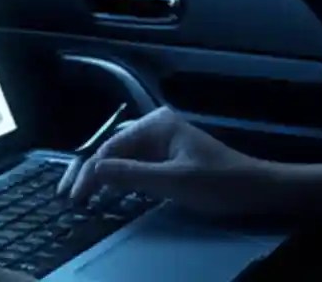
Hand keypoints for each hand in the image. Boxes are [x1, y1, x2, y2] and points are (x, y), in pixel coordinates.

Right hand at [57, 106, 278, 217]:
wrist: (255, 189)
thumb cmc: (219, 183)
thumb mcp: (174, 182)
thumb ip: (132, 175)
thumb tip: (93, 170)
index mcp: (158, 124)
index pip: (111, 147)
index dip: (89, 172)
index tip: (74, 197)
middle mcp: (156, 126)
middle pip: (111, 147)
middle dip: (87, 170)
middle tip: (67, 195)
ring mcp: (161, 141)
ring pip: (120, 156)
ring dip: (99, 175)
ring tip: (79, 194)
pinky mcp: (167, 157)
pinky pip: (133, 164)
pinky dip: (117, 178)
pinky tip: (105, 190)